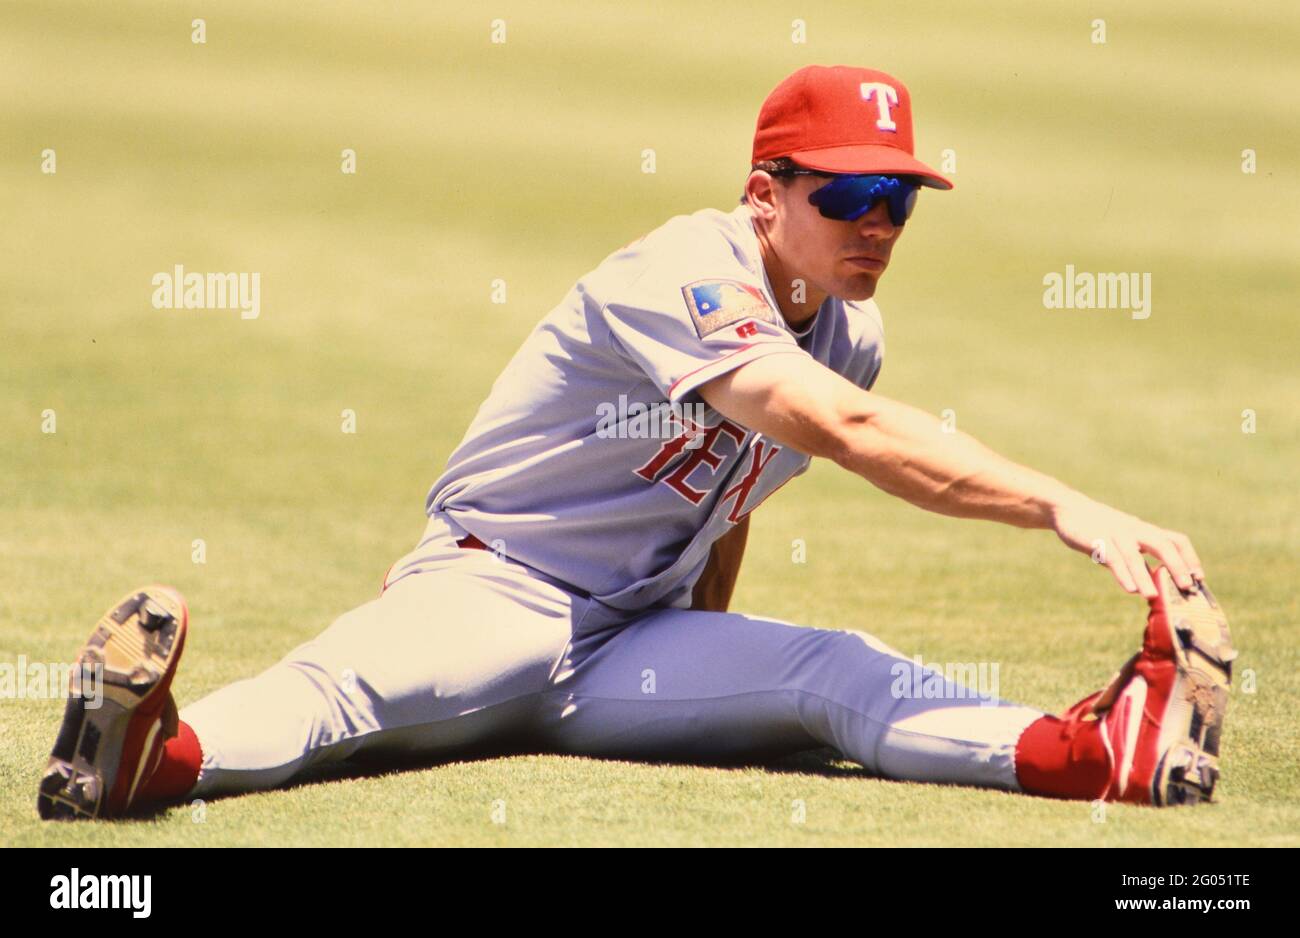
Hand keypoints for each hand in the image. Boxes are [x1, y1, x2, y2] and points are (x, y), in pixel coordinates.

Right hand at [1050, 497, 1204, 597]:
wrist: (1067, 509)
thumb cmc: (1097, 529)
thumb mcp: (1121, 543)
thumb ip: (1136, 562)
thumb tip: (1150, 586)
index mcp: (1143, 531)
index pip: (1175, 541)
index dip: (1189, 558)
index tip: (1199, 578)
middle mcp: (1134, 530)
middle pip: (1163, 544)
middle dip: (1177, 565)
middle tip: (1188, 586)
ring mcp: (1115, 533)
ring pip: (1134, 554)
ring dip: (1145, 576)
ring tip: (1153, 595)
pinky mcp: (1095, 539)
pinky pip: (1111, 557)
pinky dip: (1122, 573)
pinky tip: (1129, 588)